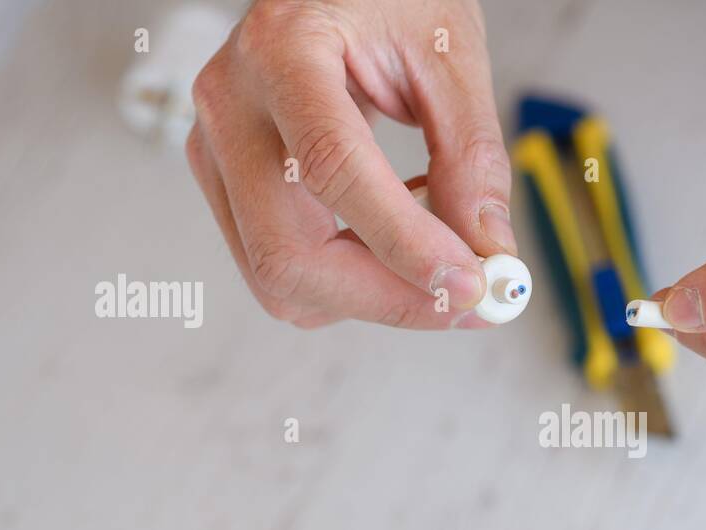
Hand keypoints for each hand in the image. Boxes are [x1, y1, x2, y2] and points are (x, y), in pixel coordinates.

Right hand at [186, 0, 514, 329]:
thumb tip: (488, 250)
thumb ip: (472, 153)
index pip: (334, 168)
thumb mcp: (450, 51)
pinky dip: (349, 278)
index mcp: (284, 50)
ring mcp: (217, 149)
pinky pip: (282, 266)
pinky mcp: (227, 184)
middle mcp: (232, 103)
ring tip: (433, 251)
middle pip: (288, 251)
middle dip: (387, 298)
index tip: (468, 284)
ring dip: (370, 294)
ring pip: (279, 277)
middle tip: (465, 303)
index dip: (404, 243)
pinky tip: (393, 235)